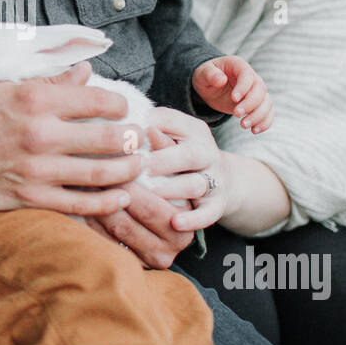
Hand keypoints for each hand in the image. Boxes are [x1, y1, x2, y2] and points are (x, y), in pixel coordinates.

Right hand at [0, 62, 145, 220]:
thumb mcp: (5, 88)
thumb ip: (50, 83)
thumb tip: (85, 73)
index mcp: (35, 100)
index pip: (97, 100)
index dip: (120, 105)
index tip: (123, 109)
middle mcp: (41, 134)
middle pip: (108, 138)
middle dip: (133, 139)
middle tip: (140, 139)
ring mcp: (38, 170)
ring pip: (101, 174)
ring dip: (128, 171)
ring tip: (138, 166)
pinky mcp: (32, 198)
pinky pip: (80, 204)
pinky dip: (106, 202)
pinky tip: (120, 197)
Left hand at [136, 107, 229, 233]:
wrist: (221, 179)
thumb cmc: (181, 155)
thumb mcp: (171, 137)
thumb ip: (152, 132)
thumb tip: (123, 127)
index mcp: (192, 130)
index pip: (171, 122)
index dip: (148, 129)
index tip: (124, 139)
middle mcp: (206, 153)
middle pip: (188, 155)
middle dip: (161, 161)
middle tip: (138, 167)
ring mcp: (214, 180)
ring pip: (195, 184)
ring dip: (171, 189)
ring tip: (150, 193)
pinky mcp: (216, 205)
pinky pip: (208, 213)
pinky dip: (192, 219)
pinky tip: (175, 222)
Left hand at [192, 56, 273, 132]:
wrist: (210, 86)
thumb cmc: (206, 77)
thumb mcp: (203, 74)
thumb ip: (210, 75)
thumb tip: (221, 80)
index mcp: (239, 66)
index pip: (247, 76)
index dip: (243, 87)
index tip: (233, 99)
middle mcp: (252, 78)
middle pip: (260, 90)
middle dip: (250, 104)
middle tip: (236, 114)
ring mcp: (256, 92)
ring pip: (267, 103)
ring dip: (258, 116)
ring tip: (243, 125)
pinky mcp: (257, 105)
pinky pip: (268, 113)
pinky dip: (265, 123)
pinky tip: (254, 130)